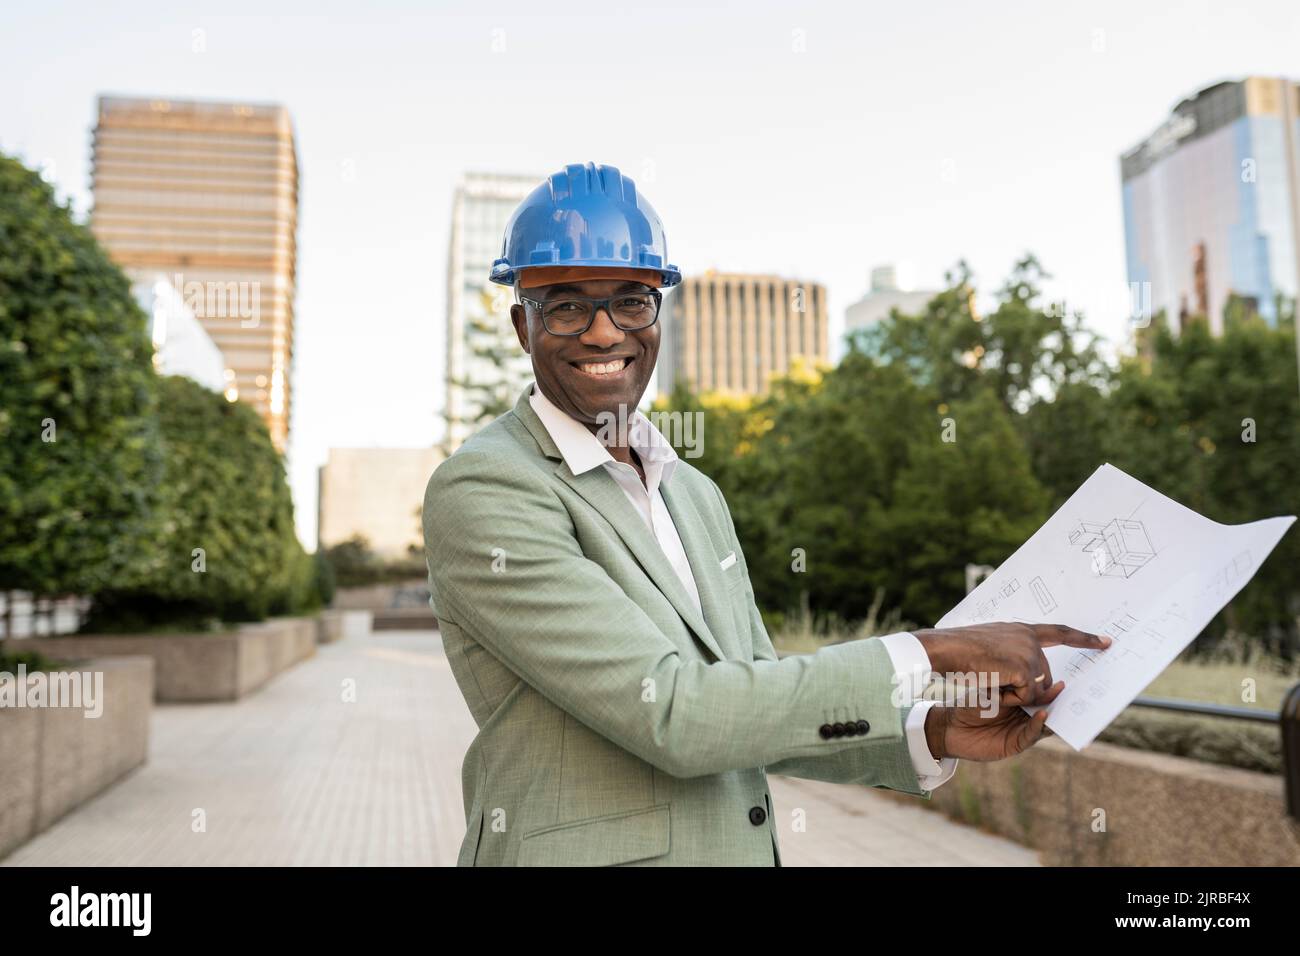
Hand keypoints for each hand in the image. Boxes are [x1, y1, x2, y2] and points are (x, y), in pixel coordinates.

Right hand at [913, 622, 1109, 706]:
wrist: (947, 648)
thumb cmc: (959, 648)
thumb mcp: (991, 644)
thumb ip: (1013, 650)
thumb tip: (1029, 673)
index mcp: (1022, 629)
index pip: (1060, 632)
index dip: (1083, 638)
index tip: (1105, 641)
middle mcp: (1030, 639)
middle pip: (1046, 674)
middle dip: (1031, 687)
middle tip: (1000, 683)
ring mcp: (1030, 653)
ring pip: (1038, 688)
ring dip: (1018, 693)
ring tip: (992, 681)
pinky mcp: (1026, 668)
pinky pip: (1028, 695)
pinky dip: (1012, 698)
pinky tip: (995, 686)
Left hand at [923, 680, 1064, 760]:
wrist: (952, 726)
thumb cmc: (971, 704)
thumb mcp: (993, 690)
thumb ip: (1012, 685)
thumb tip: (1033, 667)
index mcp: (1022, 702)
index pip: (1042, 693)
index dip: (1052, 684)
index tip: (1062, 669)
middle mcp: (1026, 716)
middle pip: (1049, 706)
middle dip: (1059, 697)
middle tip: (1069, 683)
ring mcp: (1023, 730)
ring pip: (1045, 721)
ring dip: (1052, 709)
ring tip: (1059, 694)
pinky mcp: (1016, 743)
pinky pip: (1031, 734)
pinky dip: (1038, 724)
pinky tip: (1042, 713)